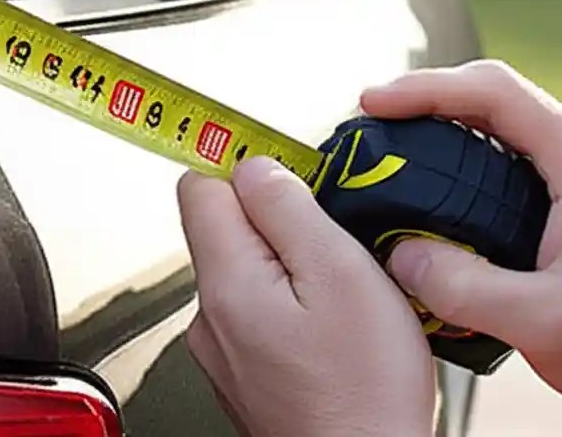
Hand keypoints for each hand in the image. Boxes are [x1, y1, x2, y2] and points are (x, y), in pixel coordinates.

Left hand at [178, 156, 435, 436]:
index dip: (248, 169)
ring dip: (289, 268)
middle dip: (278, 222)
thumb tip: (257, 166)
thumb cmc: (363, 395)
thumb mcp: (342, 275)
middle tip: (334, 246)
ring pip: (247, 270)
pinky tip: (332, 330)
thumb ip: (290, 210)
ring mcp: (223, 348)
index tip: (291, 177)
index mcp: (226, 282)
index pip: (198, 184)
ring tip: (340, 295)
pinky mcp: (245, 372)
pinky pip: (259, 313)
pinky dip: (293, 309)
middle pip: (225, 227)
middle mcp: (210, 315)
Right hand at [364, 59, 561, 412]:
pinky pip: (507, 150)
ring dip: (440, 123)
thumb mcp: (543, 324)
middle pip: (490, 94)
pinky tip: (432, 183)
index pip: (492, 91)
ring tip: (391, 148)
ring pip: (498, 120)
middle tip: (371, 124)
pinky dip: (460, 151)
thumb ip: (463, 288)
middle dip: (423, 99)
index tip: (373, 104)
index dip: (423, 88)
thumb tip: (401, 255)